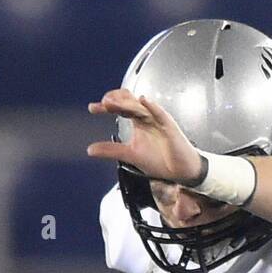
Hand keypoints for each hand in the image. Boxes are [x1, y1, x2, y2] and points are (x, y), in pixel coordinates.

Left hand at [88, 89, 202, 183]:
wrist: (181, 171)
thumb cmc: (160, 160)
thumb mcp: (130, 155)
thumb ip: (111, 150)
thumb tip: (90, 150)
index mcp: (138, 121)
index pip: (120, 107)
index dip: (106, 106)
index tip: (92, 108)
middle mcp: (147, 117)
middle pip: (129, 102)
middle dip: (115, 101)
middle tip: (103, 103)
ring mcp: (158, 120)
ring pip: (142, 106)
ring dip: (128, 103)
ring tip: (113, 101)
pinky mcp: (170, 127)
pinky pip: (161, 114)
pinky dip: (153, 107)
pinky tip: (144, 101)